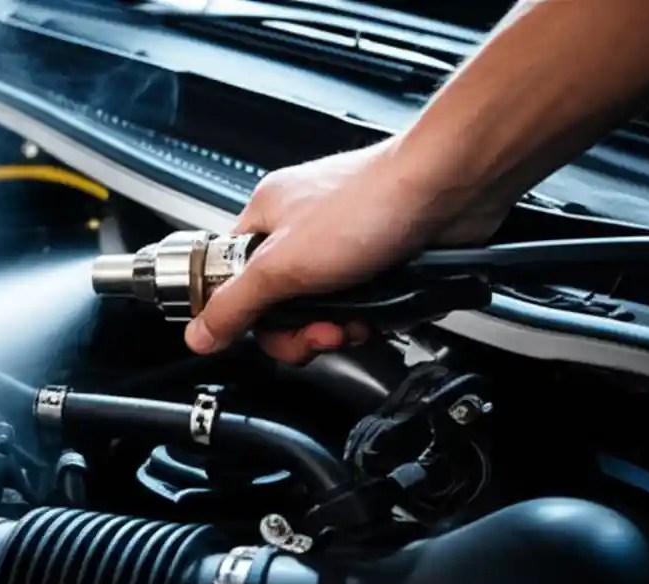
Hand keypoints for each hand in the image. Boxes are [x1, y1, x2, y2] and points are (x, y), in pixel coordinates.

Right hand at [185, 139, 508, 362]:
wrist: (450, 186)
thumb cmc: (373, 201)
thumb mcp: (285, 265)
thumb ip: (236, 303)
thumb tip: (198, 333)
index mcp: (267, 218)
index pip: (235, 283)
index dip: (251, 317)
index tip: (271, 331)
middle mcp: (303, 229)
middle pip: (282, 304)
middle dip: (303, 328)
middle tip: (322, 332)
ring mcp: (344, 244)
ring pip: (325, 309)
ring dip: (343, 325)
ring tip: (358, 320)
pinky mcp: (381, 258)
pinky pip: (364, 303)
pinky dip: (374, 314)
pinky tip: (384, 308)